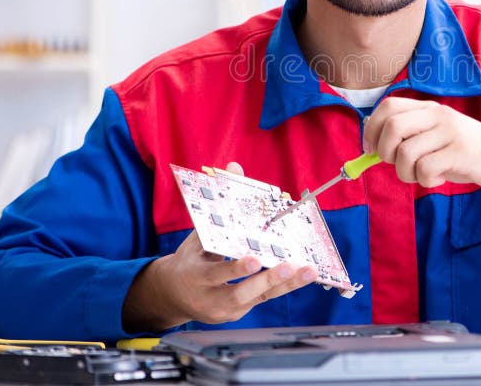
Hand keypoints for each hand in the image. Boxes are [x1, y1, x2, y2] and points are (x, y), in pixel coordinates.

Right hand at [122, 162, 317, 332]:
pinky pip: (264, 299)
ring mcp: (225, 310)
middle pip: (240, 294)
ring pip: (258, 299)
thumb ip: (219, 205)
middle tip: (289, 266)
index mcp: (194, 276)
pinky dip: (284, 286)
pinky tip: (302, 274)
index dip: (235, 269)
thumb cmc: (189, 259)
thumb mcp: (198, 234)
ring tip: (308, 271)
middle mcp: (209, 298)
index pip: (215, 274)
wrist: (173, 295)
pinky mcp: (239, 313)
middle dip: (267, 280)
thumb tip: (235, 168)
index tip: (254, 260)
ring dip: (285, 285)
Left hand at [362, 97, 480, 189]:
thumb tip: (373, 149)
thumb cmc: (469, 154)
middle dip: (384, 152)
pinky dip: (425, 180)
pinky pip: (424, 168)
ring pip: (405, 153)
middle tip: (396, 165)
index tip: (370, 150)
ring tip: (422, 176)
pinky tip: (437, 180)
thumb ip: (411, 139)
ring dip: (405, 173)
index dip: (371, 129)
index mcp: (430, 109)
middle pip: (392, 127)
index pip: (388, 107)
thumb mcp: (439, 138)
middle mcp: (438, 115)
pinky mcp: (460, 152)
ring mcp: (450, 132)